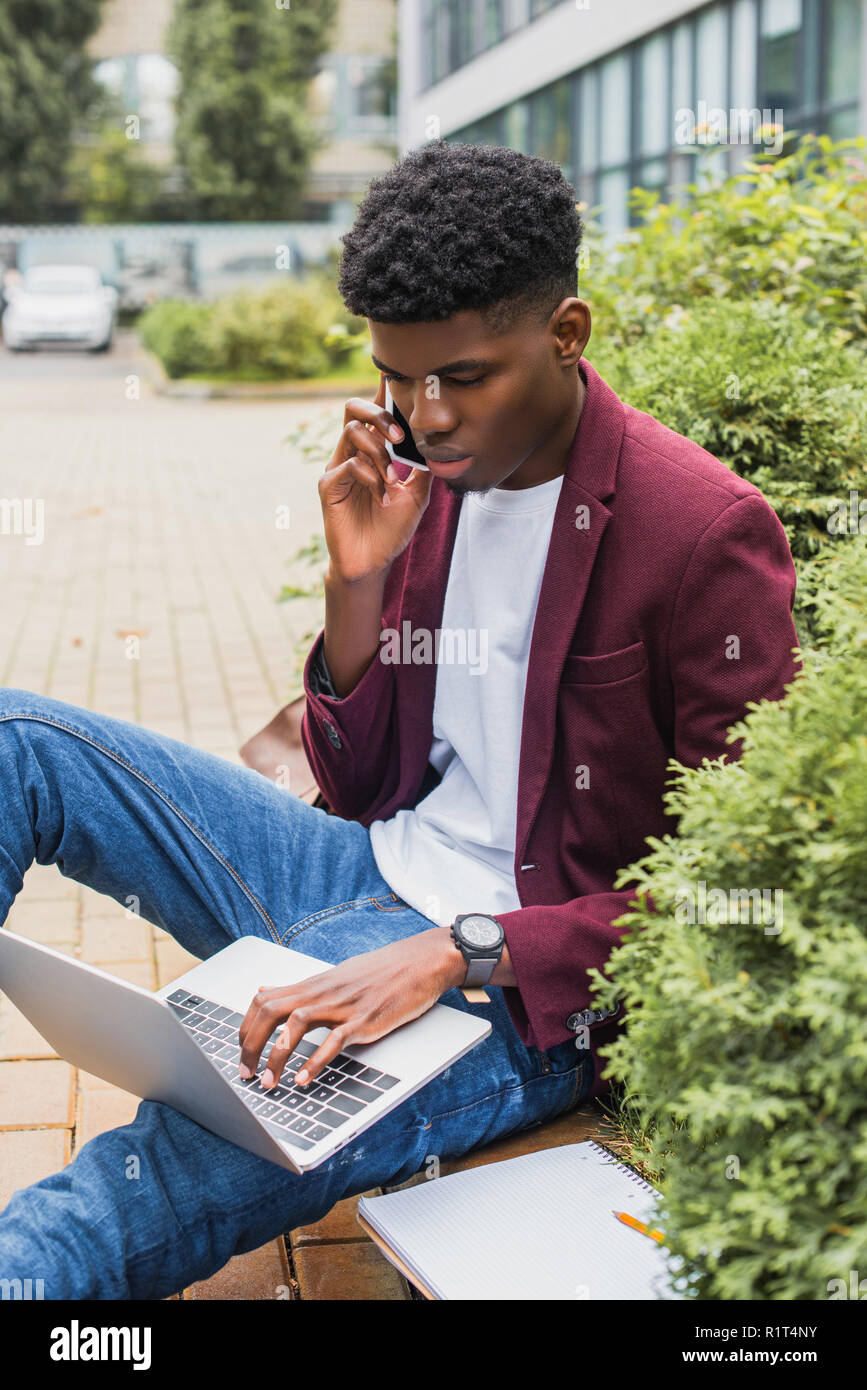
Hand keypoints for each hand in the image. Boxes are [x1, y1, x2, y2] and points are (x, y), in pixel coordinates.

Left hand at [237, 926, 466, 1089]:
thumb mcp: (334, 975)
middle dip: (250, 1045)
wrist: (420, 962)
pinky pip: (334, 1041)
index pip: (264, 999)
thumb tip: (264, 990)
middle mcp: (322, 992)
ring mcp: (343, 1005)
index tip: (241, 1052)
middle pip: (271, 1011)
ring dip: (276, 1056)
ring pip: (296, 1024)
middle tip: (245, 1074)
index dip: (245, 1027)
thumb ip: (299, 988)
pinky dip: (315, 1062)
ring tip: (269, 1082)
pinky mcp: (364, 1020)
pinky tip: (304, 1080)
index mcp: (314, 984)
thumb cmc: (380, 971)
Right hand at [319, 376, 433, 583]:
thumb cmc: (390, 529)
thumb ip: (423, 468)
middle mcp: (350, 454)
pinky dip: (370, 476)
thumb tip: (438, 442)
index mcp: (370, 452)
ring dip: (379, 452)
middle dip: (379, 414)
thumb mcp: (417, 495)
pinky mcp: (328, 486)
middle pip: (353, 408)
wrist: (373, 562)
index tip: (393, 372)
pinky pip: (348, 464)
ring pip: (352, 432)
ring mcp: (336, 468)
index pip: (373, 412)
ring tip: (392, 479)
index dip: (381, 390)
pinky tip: (380, 495)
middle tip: (398, 437)